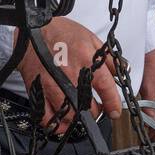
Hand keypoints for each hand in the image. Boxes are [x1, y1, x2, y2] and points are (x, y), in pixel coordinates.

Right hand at [14, 16, 120, 133]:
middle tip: (96, 109)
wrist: (32, 29)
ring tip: (81, 114)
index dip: (113, 105)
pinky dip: (55, 124)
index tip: (115, 111)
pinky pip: (45, 116)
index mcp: (87, 61)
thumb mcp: (91, 39)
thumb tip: (122, 72)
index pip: (107, 89)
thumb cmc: (62, 33)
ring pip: (69, 116)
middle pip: (88, 108)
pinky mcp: (37, 90)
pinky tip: (62, 121)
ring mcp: (52, 85)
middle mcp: (71, 75)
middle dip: (96, 112)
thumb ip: (109, 59)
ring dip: (78, 119)